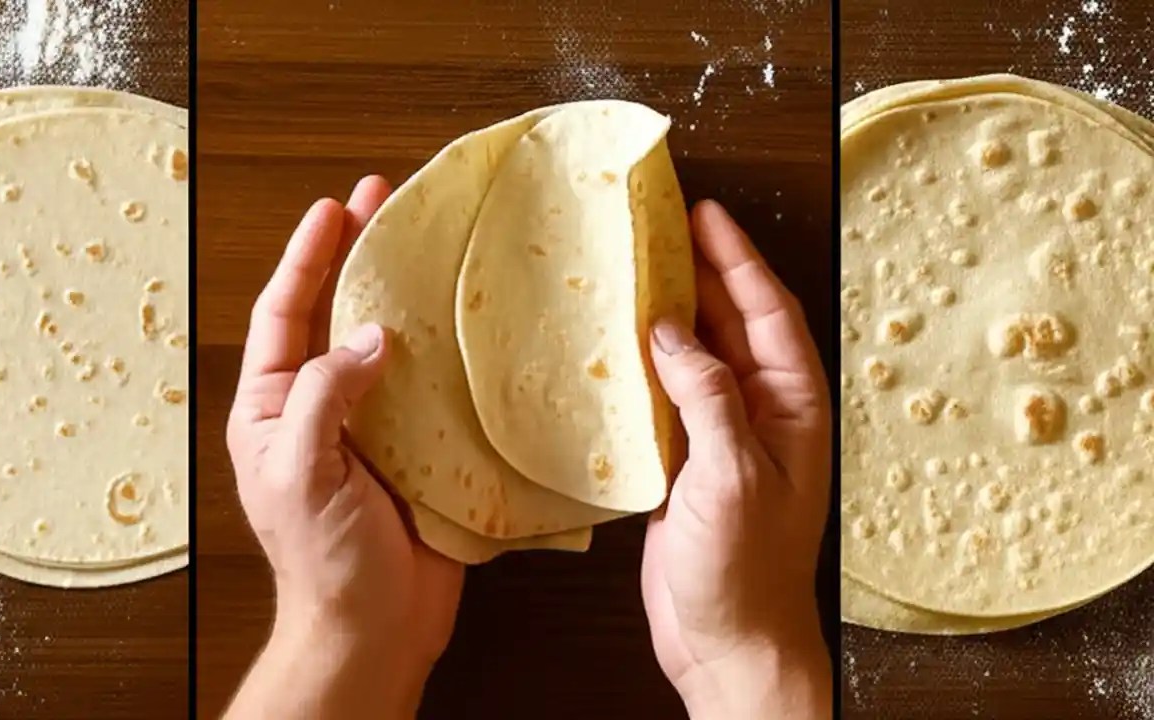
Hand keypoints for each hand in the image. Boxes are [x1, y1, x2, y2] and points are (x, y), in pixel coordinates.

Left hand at [224, 176, 463, 719]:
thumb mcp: (302, 471)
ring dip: (408, 297)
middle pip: (337, 317)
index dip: (306, 259)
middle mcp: (320, 409)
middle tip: (383, 200)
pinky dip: (449, 353)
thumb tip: (371, 337)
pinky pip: (432, 389)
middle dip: (357, 258)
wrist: (374, 629)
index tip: (331, 209)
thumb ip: (325, 397)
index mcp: (274, 410)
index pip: (283, 317)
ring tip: (431, 246)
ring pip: (388, 347)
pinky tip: (470, 323)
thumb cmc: (323, 560)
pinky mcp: (420, 450)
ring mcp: (372, 428)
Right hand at [642, 200, 831, 718]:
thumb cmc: (744, 571)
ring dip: (671, 313)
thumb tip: (672, 332)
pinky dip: (644, 365)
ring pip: (697, 355)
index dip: (737, 260)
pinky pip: (667, 395)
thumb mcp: (733, 476)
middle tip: (663, 226)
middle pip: (733, 324)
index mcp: (791, 408)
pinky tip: (618, 344)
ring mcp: (721, 436)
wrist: (726, 643)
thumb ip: (709, 397)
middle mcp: (760, 413)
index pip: (767, 314)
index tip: (705, 215)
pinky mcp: (684, 461)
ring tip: (637, 268)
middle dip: (703, 272)